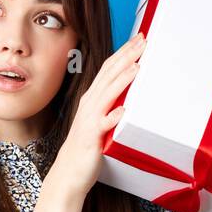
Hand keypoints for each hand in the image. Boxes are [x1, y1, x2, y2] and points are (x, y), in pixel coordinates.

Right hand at [47, 30, 147, 197]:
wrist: (68, 172)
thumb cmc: (86, 147)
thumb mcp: (99, 120)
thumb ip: (111, 105)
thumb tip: (131, 93)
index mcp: (92, 99)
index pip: (108, 69)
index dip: (123, 52)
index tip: (139, 38)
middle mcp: (90, 105)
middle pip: (109, 75)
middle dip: (126, 56)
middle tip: (143, 41)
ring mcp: (90, 120)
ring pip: (107, 94)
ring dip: (122, 79)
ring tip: (137, 65)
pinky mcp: (92, 137)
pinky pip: (103, 125)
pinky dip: (113, 116)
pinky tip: (124, 110)